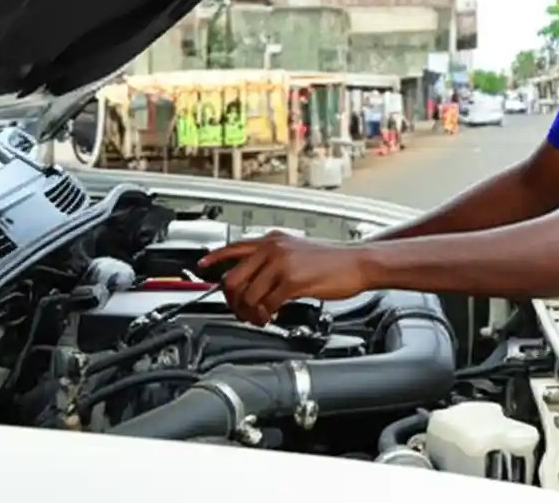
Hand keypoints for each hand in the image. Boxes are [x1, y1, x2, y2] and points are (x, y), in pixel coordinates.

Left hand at [198, 232, 372, 324]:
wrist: (357, 262)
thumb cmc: (332, 259)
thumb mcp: (297, 250)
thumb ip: (274, 258)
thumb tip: (254, 274)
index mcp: (272, 240)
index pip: (233, 247)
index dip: (213, 258)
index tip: (201, 266)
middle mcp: (273, 248)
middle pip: (233, 278)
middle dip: (232, 301)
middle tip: (240, 311)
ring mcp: (282, 263)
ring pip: (247, 295)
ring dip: (249, 313)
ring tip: (258, 318)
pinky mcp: (293, 280)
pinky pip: (266, 304)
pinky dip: (264, 315)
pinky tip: (270, 317)